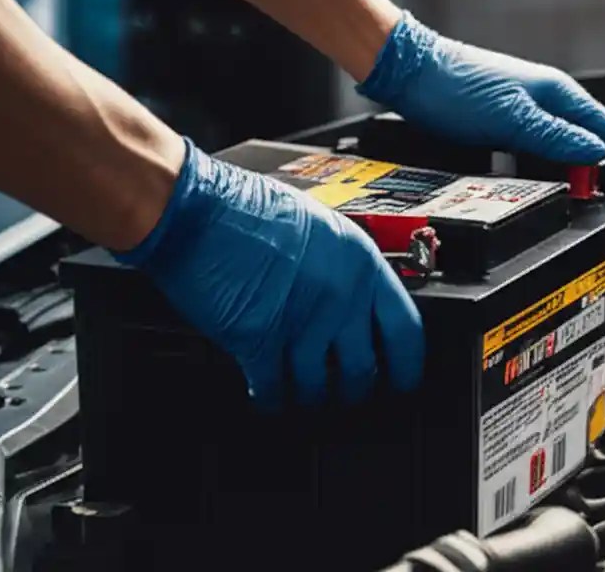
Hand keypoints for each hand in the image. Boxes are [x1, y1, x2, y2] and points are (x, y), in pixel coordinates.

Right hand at [112, 139, 424, 411]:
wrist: (196, 207)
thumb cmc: (246, 204)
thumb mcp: (317, 225)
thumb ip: (340, 266)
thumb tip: (349, 294)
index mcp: (360, 264)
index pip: (406, 330)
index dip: (408, 364)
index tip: (404, 378)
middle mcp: (339, 298)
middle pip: (363, 371)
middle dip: (353, 389)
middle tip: (344, 390)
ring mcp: (301, 325)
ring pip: (318, 389)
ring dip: (308, 395)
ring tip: (300, 391)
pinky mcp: (259, 344)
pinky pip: (274, 392)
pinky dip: (269, 400)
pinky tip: (266, 394)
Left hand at [356, 12, 604, 192]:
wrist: (409, 74)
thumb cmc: (454, 87)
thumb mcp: (511, 119)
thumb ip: (556, 137)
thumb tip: (597, 154)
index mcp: (560, 94)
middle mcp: (548, 102)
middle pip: (587, 144)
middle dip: (587, 175)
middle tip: (574, 203)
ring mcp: (526, 113)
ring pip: (559, 151)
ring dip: (560, 174)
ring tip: (550, 195)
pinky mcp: (505, 125)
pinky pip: (532, 153)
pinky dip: (535, 171)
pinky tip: (522, 182)